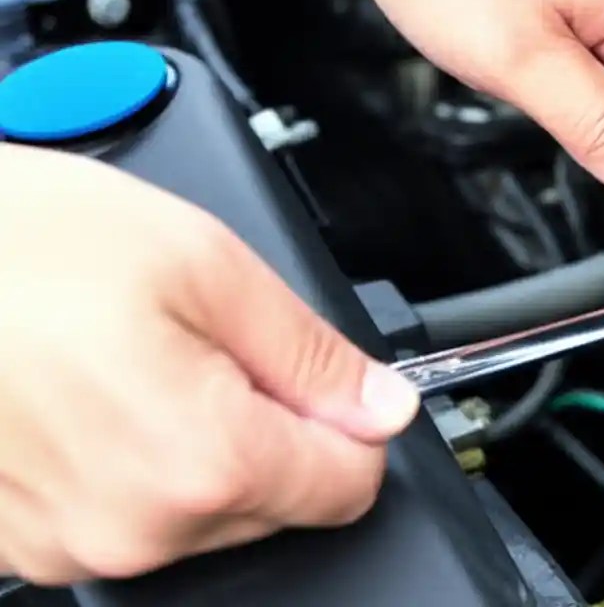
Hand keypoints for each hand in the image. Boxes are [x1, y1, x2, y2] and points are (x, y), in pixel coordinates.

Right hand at [0, 145, 420, 583]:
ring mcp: (73, 546)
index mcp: (201, 464)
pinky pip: (130, 514)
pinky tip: (95, 393)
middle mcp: (138, 530)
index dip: (352, 423)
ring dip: (201, 443)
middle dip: (273, 427)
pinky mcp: (27, 541)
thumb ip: (312, 353)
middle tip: (206, 344)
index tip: (323, 379)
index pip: (350, 486)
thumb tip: (382, 405)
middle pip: (281, 501)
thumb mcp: (206, 265)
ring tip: (137, 358)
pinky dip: (136, 461)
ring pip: (206, 512)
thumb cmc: (22, 243)